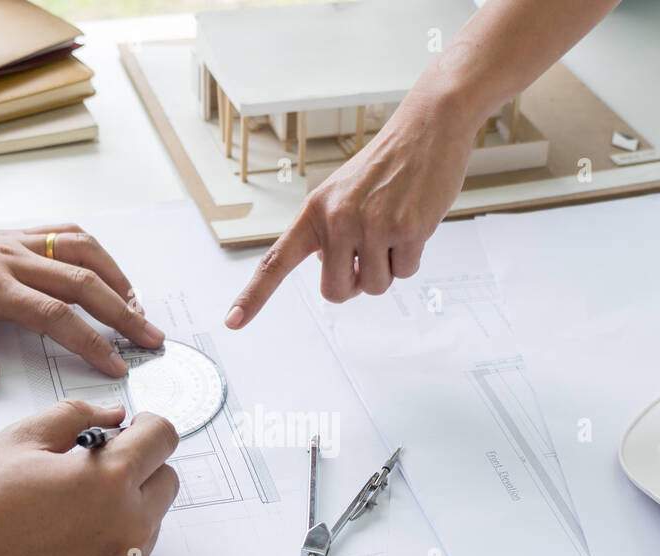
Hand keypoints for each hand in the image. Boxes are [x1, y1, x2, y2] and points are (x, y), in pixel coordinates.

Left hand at [0, 185, 162, 385]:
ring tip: (141, 310)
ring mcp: (15, 242)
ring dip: (119, 280)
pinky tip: (113, 275)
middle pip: (82, 281)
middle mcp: (8, 257)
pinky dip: (98, 254)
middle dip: (123, 312)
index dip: (90, 341)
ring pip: (83, 253)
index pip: (53, 314)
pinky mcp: (16, 236)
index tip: (115, 366)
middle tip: (152, 340)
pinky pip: (67, 236)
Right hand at [0, 400, 179, 555]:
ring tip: (76, 502)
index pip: (163, 437)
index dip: (146, 425)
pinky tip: (73, 532)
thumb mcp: (20, 441)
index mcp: (110, 479)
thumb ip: (74, 416)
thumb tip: (112, 414)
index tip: (129, 428)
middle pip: (167, 478)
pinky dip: (117, 534)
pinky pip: (135, 550)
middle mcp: (128, 522)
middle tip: (98, 464)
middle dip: (142, 464)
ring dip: (131, 501)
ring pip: (153, 516)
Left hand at [224, 93, 473, 328]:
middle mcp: (337, 220)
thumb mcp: (341, 194)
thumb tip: (331, 271)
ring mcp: (372, 226)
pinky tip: (414, 224)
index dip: (253, 296)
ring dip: (387, 268)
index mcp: (313, 212)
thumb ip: (328, 233)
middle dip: (354, 284)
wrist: (426, 128)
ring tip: (394, 229)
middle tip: (368, 257)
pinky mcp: (406, 230)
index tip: (233, 322)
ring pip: (374, 287)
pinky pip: (405, 273)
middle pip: (335, 292)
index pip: (275, 261)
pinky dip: (411, 258)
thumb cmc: (384, 166)